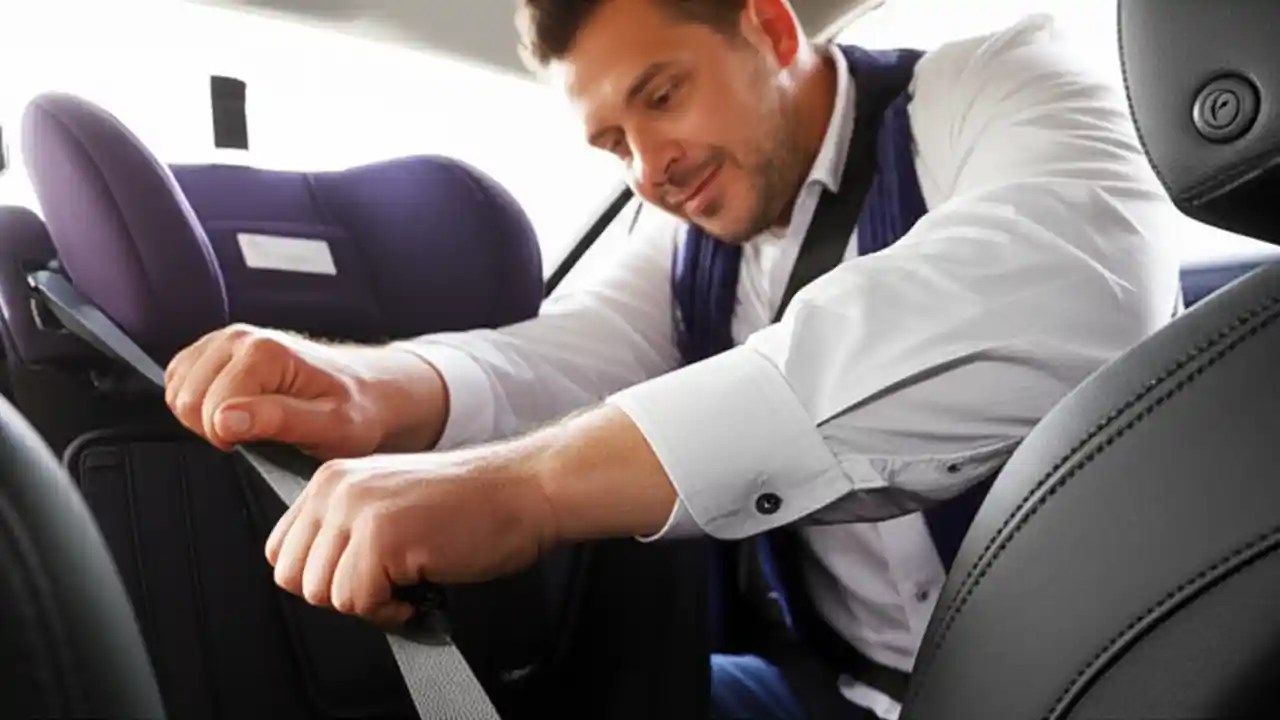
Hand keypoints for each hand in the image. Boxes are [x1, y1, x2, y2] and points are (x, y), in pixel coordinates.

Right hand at [164, 324, 447, 457]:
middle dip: (215, 428)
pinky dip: (199, 403)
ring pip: (178, 391)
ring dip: (205, 416)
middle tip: (258, 434)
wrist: (371, 390)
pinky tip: (234, 410)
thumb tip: (224, 420)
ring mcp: (224, 340)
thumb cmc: (356, 410)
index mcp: (263, 352)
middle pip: (186, 399)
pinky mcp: (215, 349)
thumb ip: (278, 421)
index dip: (229, 438)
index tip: (262, 442)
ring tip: (250, 422)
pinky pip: (180, 382)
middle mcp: (238, 337)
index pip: (209, 409)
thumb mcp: (331, 426)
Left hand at [264, 451, 557, 627]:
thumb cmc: (474, 503)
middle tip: (390, 582)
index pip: (282, 551)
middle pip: (296, 579)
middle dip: (344, 594)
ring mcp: (358, 511)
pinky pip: (359, 603)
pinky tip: (422, 587)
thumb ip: (345, 526)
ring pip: (324, 595)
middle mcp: (337, 489)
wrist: (526, 489)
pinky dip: (392, 611)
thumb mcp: (390, 502)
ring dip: (370, 603)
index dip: (323, 577)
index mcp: (333, 479)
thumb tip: (317, 573)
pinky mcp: (383, 538)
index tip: (363, 574)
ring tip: (410, 581)